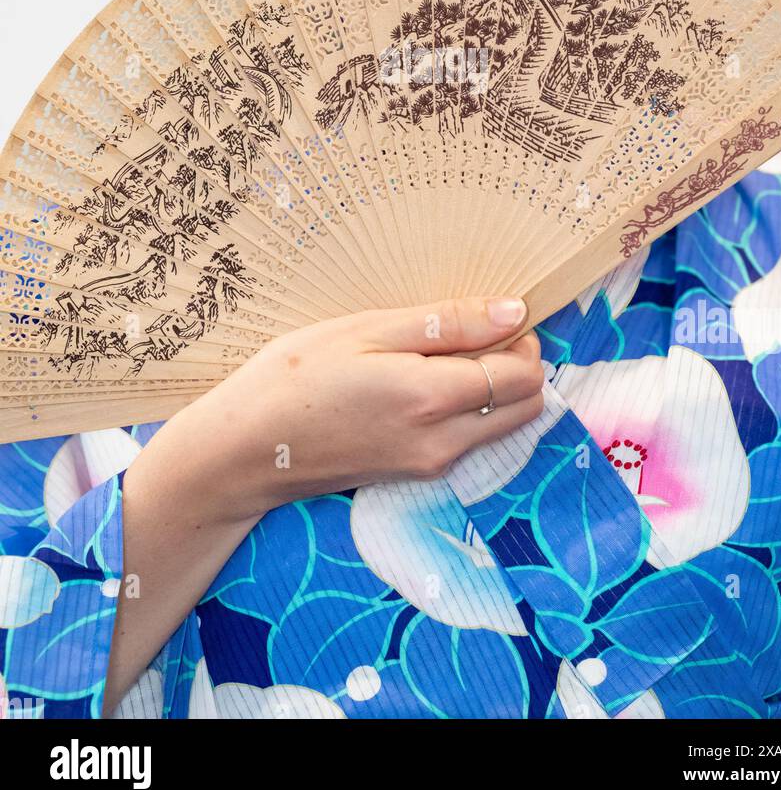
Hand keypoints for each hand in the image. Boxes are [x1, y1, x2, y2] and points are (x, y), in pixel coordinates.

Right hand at [155, 296, 543, 523]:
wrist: (245, 451)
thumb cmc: (295, 377)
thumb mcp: (366, 330)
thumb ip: (446, 323)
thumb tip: (513, 313)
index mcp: (432, 398)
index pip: (523, 375)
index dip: (522, 340)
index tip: (493, 316)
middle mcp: (443, 442)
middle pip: (526, 407)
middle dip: (517, 366)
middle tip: (475, 334)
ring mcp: (431, 467)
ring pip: (502, 427)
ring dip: (495, 390)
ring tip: (442, 356)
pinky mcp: (415, 477)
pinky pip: (471, 441)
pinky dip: (469, 411)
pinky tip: (421, 385)